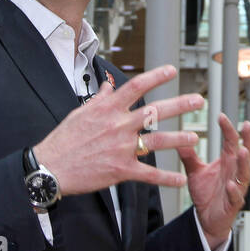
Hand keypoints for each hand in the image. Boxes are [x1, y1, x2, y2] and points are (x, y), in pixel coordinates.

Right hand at [33, 65, 201, 194]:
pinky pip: (149, 175)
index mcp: (108, 109)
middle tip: (199, 100)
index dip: (156, 77)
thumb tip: (108, 87)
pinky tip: (180, 179)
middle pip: (155, 111)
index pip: (136, 86)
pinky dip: (166, 179)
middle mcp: (118, 125)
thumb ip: (99, 99)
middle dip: (180, 105)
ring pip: (157, 141)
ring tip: (195, 137)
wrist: (51, 167)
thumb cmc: (63, 139)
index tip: (172, 71)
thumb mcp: (79, 112)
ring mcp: (121, 148)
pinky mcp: (121, 170)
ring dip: (179, 139)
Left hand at [178, 114, 249, 248]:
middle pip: (247, 153)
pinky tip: (231, 184)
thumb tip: (179, 140)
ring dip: (244, 162)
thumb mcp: (195, 172)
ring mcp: (237, 187)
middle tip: (247, 126)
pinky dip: (235, 190)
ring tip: (241, 151)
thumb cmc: (206, 194)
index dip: (229, 128)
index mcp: (228, 162)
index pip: (232, 141)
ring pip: (246, 173)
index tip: (221, 116)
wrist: (207, 219)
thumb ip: (189, 156)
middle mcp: (235, 172)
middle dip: (249, 139)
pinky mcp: (233, 203)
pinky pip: (237, 196)